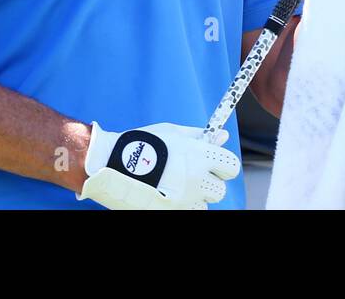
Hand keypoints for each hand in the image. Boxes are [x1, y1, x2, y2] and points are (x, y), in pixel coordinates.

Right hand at [77, 121, 240, 209]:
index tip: (216, 164)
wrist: (112, 164)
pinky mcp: (173, 211)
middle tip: (193, 176)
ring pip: (204, 204)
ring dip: (195, 197)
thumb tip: (222, 135)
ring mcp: (184, 199)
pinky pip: (188, 211)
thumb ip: (200, 136)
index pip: (232, 166)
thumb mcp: (173, 132)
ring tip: (176, 185)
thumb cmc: (143, 143)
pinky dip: (182, 205)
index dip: (224, 165)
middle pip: (220, 190)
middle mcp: (196, 179)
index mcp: (198, 155)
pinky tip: (168, 194)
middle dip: (209, 183)